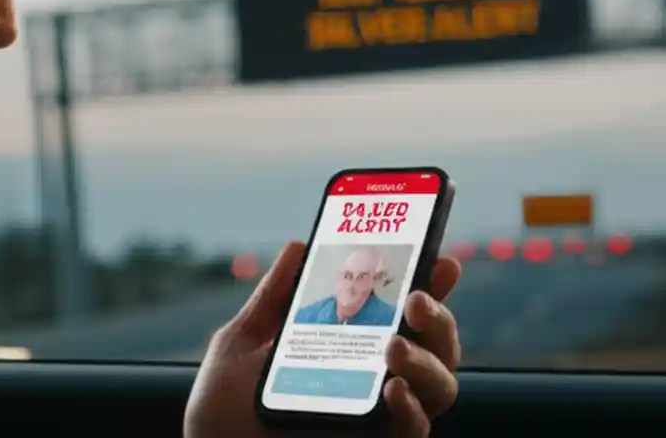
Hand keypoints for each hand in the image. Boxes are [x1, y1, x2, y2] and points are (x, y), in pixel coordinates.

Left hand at [184, 241, 462, 436]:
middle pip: (437, 347)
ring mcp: (378, 416)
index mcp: (350, 348)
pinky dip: (412, 408)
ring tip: (394, 346)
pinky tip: (392, 389)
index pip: (404, 314)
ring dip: (426, 360)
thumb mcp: (243, 342)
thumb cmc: (224, 411)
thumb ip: (275, 297)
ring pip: (440, 386)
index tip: (442, 260)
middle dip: (440, 317)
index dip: (432, 286)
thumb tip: (299, 246)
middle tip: (416, 298)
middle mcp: (375, 380)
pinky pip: (414, 430)